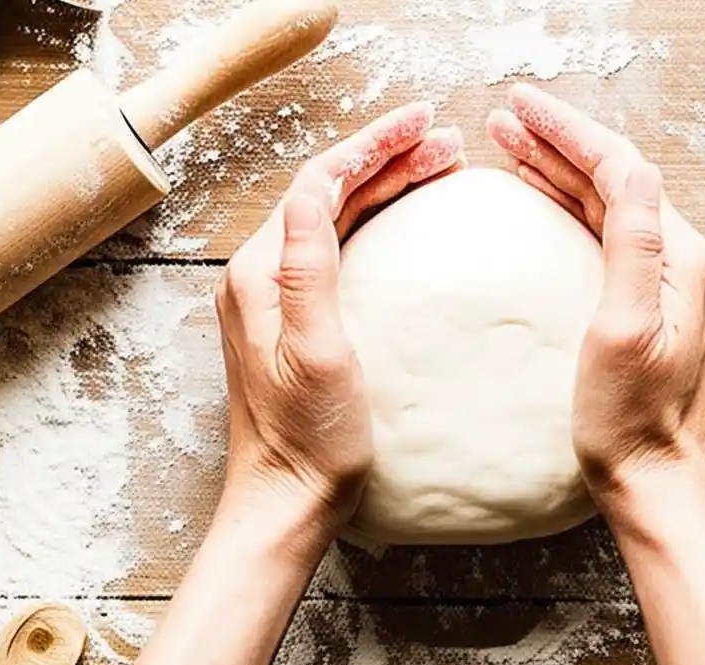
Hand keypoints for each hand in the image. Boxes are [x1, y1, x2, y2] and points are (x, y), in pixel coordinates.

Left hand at [217, 102, 464, 527]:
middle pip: (327, 193)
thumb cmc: (307, 440)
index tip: (422, 122)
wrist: (286, 502)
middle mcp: (261, 276)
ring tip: (439, 166)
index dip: (372, 145)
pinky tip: (408, 222)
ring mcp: (277, 299)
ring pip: (335, 218)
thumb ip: (307, 267)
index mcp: (260, 274)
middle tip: (445, 141)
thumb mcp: (315, 352)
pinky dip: (376, 223)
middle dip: (386, 158)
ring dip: (384, 186)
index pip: (318, 183)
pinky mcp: (296, 321)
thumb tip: (313, 188)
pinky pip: (338, 250)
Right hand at [488, 84, 704, 507]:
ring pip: (611, 206)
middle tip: (505, 117)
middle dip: (560, 142)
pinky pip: (610, 238)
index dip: (568, 131)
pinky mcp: (657, 307)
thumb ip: (633, 246)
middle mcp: (687, 263)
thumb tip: (630, 169)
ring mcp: (674, 285)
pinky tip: (543, 203)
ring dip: (562, 172)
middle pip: (617, 180)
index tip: (518, 105)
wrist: (657, 483)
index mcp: (683, 261)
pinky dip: (572, 210)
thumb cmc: (632, 423)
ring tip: (512, 146)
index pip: (622, 170)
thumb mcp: (624, 333)